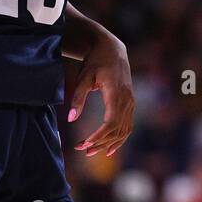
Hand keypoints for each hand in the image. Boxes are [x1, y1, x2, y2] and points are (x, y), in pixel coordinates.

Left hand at [68, 35, 134, 157]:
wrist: (112, 50)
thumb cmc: (96, 62)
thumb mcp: (83, 77)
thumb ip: (78, 98)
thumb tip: (70, 118)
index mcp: (116, 94)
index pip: (110, 123)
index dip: (98, 136)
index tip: (84, 144)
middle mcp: (127, 100)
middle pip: (117, 130)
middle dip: (100, 143)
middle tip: (82, 150)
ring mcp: (131, 103)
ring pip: (124, 131)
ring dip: (109, 144)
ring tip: (92, 152)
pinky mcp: (131, 104)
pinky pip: (128, 126)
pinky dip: (120, 139)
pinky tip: (110, 149)